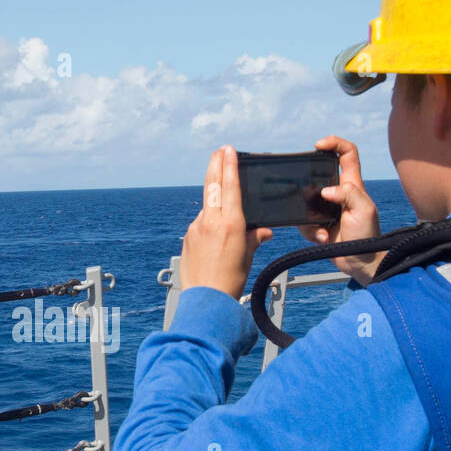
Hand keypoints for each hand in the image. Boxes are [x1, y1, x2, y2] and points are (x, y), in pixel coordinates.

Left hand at [180, 146, 272, 297]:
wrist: (206, 300)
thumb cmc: (229, 281)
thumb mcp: (248, 256)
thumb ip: (254, 237)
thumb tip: (263, 231)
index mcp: (230, 223)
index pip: (230, 186)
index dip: (229, 165)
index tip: (228, 150)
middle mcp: (211, 221)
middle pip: (212, 185)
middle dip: (216, 165)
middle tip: (219, 151)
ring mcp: (196, 228)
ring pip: (207, 206)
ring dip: (215, 203)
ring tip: (225, 220)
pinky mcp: (187, 237)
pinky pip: (201, 224)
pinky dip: (208, 224)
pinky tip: (213, 240)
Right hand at [301, 135, 382, 285]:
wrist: (361, 263)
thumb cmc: (368, 236)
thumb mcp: (364, 210)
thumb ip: (348, 194)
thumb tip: (326, 190)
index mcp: (353, 185)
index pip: (347, 153)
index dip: (334, 143)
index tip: (319, 146)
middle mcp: (340, 193)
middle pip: (320, 174)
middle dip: (309, 183)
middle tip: (308, 194)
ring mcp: (328, 208)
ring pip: (307, 201)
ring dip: (310, 216)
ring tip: (323, 229)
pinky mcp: (319, 223)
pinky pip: (305, 221)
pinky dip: (311, 231)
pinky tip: (323, 238)